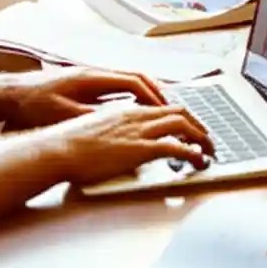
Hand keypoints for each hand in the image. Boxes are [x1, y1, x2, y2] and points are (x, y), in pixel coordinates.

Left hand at [0, 67, 170, 128]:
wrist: (7, 94)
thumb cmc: (31, 104)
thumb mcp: (63, 115)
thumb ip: (93, 117)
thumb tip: (120, 121)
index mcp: (91, 78)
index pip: (133, 82)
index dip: (152, 96)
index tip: (166, 109)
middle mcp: (93, 73)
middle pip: (134, 77)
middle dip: (155, 92)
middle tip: (170, 107)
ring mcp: (87, 77)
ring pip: (125, 80)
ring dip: (143, 93)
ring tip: (155, 108)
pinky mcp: (81, 84)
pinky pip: (114, 86)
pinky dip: (128, 95)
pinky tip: (129, 109)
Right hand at [37, 103, 214, 183]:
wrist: (56, 149)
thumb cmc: (67, 144)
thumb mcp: (93, 130)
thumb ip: (110, 131)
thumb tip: (117, 141)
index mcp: (125, 110)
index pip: (161, 106)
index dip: (180, 116)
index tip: (189, 126)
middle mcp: (136, 115)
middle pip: (178, 111)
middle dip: (197, 123)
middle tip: (206, 137)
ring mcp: (139, 130)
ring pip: (183, 124)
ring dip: (201, 137)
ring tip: (209, 150)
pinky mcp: (141, 148)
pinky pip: (177, 147)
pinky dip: (193, 153)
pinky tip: (199, 161)